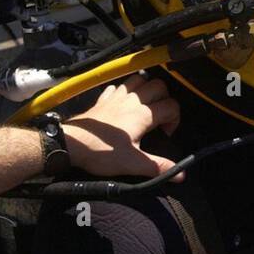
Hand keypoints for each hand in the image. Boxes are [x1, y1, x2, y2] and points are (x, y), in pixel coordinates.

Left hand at [62, 74, 181, 179]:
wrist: (71, 144)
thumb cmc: (102, 153)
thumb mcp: (133, 163)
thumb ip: (158, 167)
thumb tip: (181, 174)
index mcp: (143, 114)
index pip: (171, 106)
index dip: (175, 119)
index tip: (166, 134)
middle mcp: (132, 100)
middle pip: (159, 85)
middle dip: (165, 98)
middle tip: (160, 116)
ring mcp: (116, 97)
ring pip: (138, 79)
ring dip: (146, 87)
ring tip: (146, 104)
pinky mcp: (102, 99)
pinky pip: (117, 86)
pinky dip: (124, 90)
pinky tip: (122, 102)